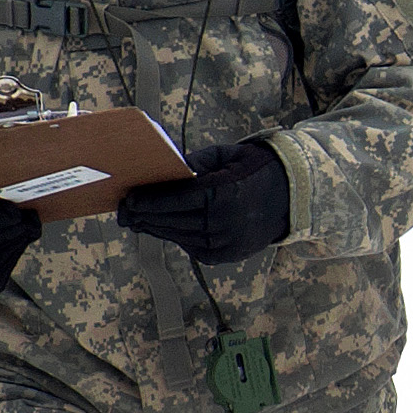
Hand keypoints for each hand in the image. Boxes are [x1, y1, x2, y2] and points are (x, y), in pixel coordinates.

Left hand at [116, 140, 292, 264]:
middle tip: (123, 212)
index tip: (128, 199)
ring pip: (177, 236)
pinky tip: (160, 228)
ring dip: (154, 229)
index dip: (148, 201)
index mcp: (223, 193)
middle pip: (171, 221)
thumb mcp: (227, 156)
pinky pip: (191, 247)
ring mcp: (224, 243)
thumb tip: (163, 169)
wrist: (290, 199)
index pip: (176, 199)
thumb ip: (195, 162)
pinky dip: (174, 236)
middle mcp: (223, 222)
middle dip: (144, 217)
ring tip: (136, 221)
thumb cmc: (254, 171)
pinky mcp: (224, 256)